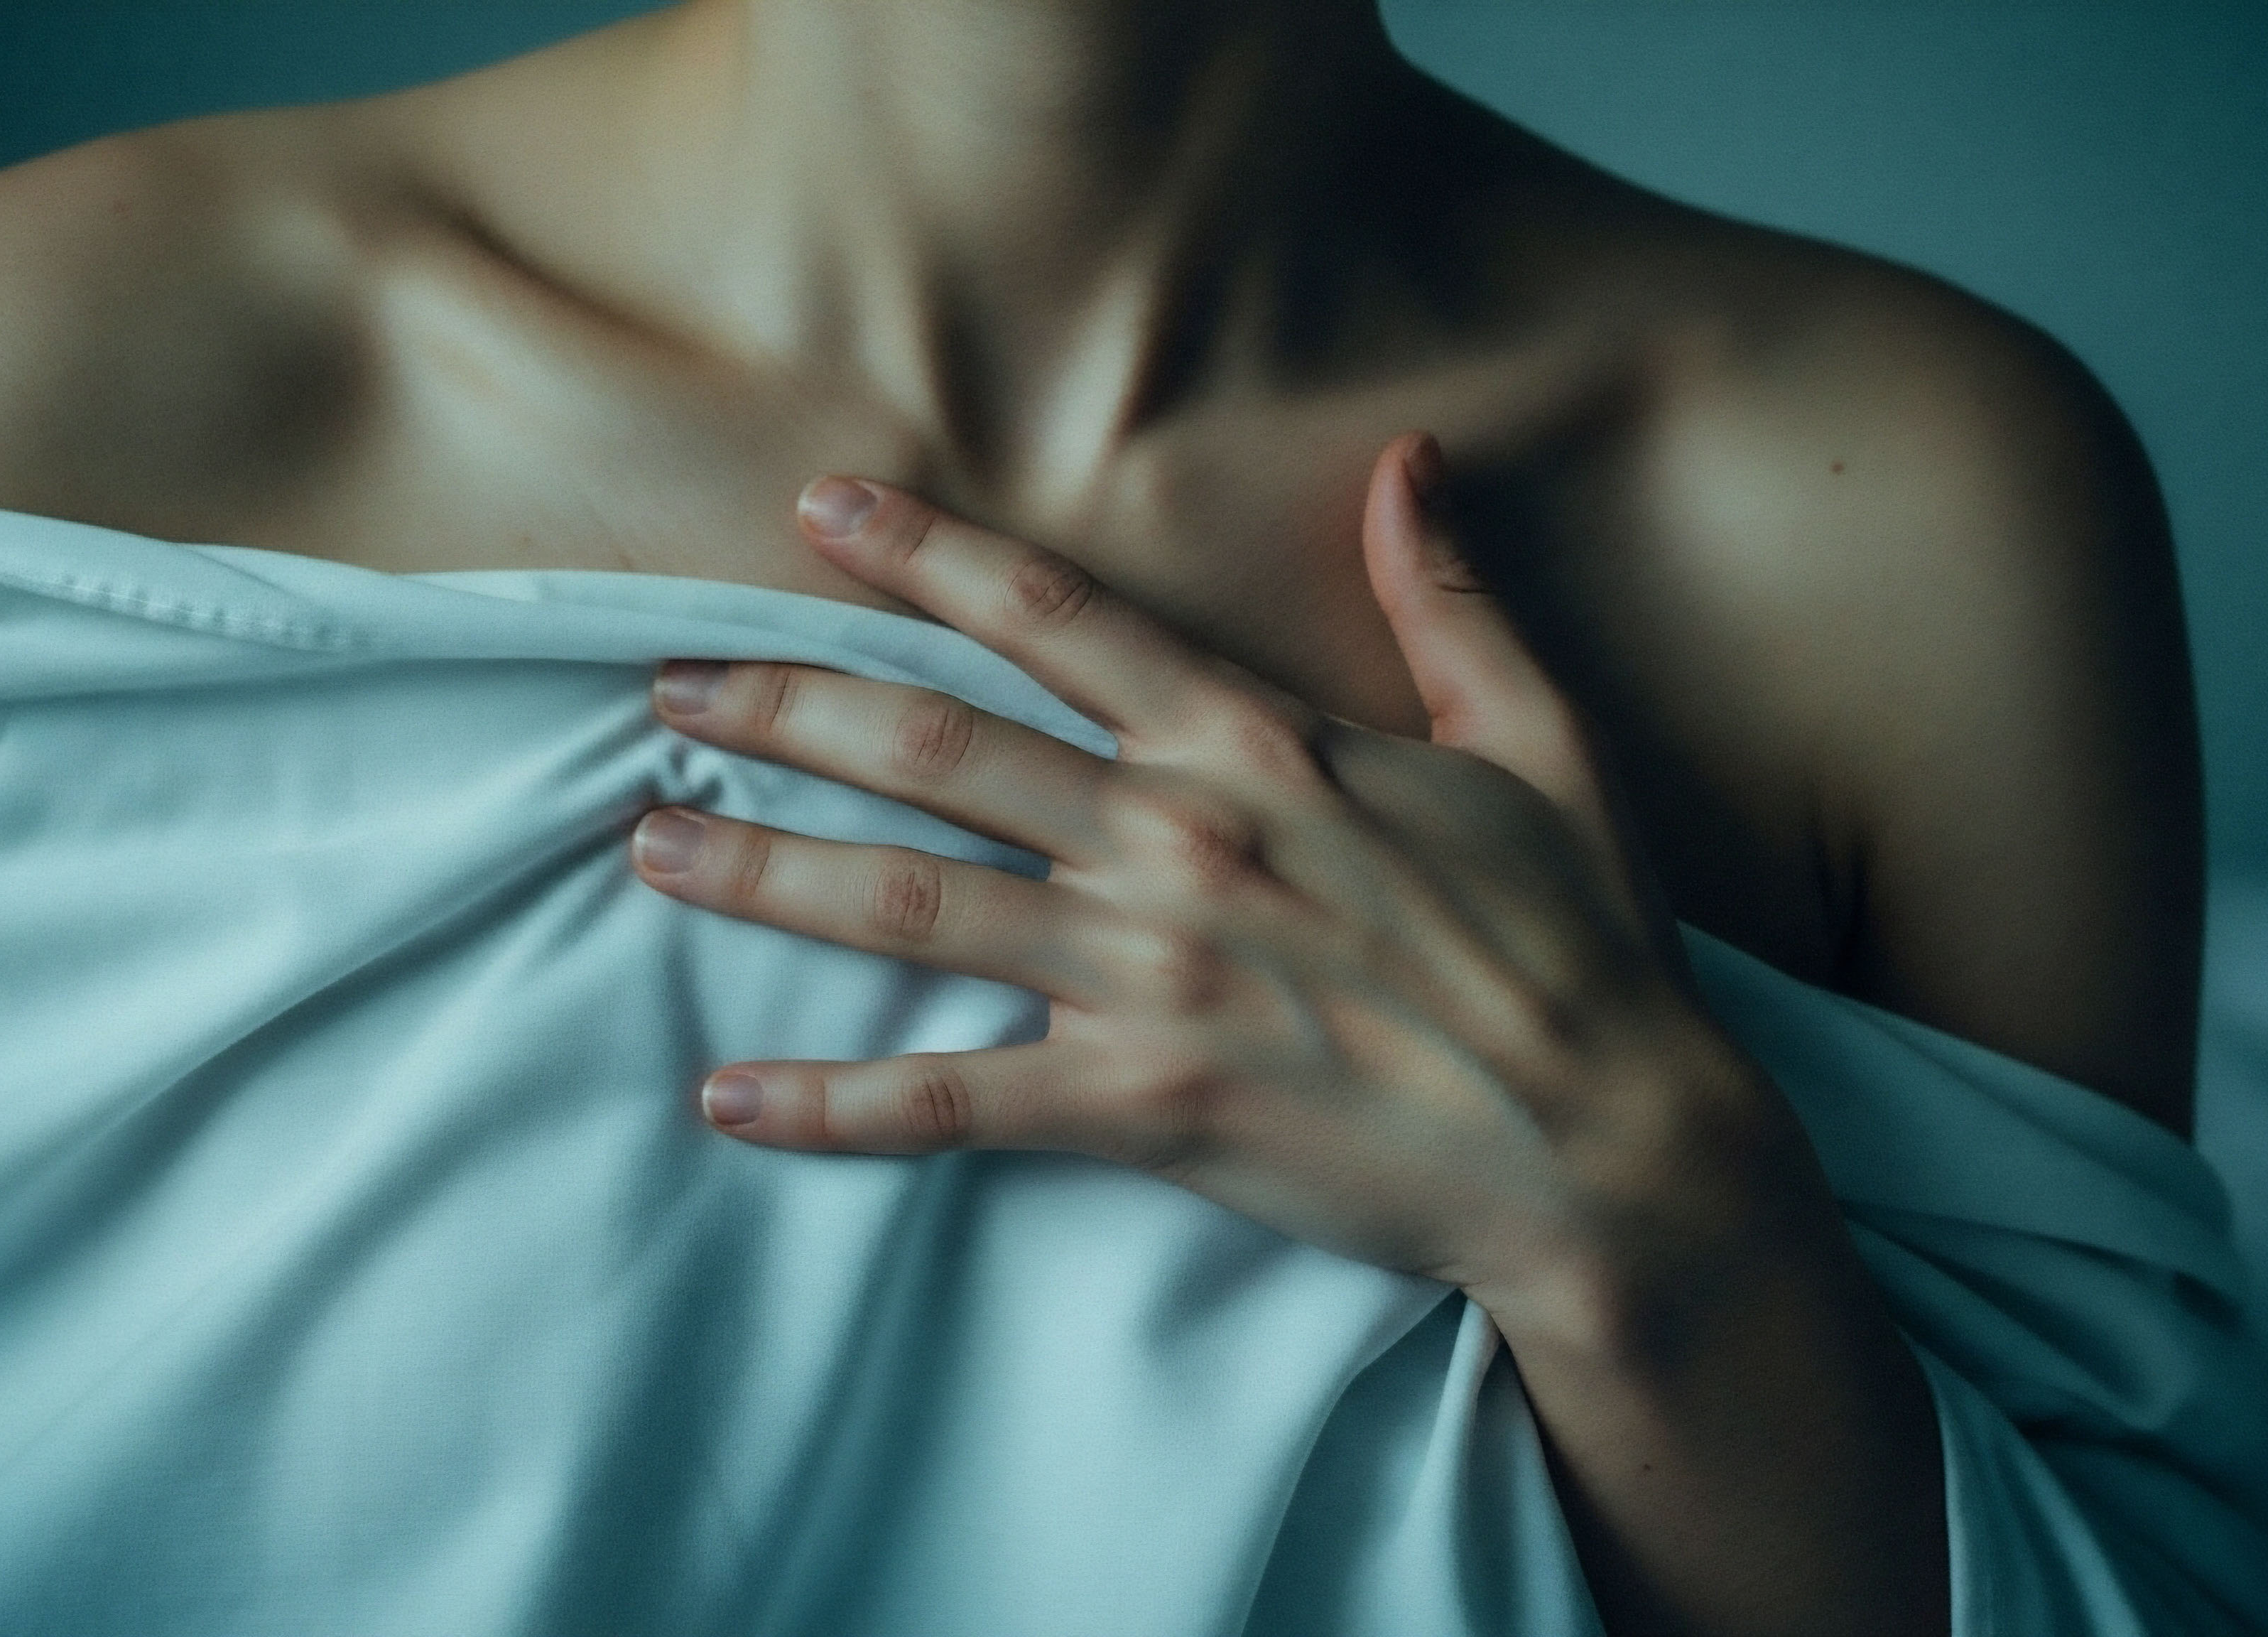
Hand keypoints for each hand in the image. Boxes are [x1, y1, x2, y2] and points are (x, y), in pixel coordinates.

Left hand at [629, 434, 1946, 1635]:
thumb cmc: (1585, 951)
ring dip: (765, 866)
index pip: (1057, 619)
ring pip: (912, 902)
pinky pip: (951, 1103)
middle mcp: (1180, 841)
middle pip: (937, 748)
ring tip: (650, 840)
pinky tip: (727, 1095)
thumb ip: (1455, 603)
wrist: (1617, 1153)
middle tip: (671, 684)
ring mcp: (1151, 974)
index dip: (926, 556)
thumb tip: (1411, 462)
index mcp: (1260, 745)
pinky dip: (831, 1102)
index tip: (816, 511)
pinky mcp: (1143, 1105)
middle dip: (787, 703)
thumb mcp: (1544, 745)